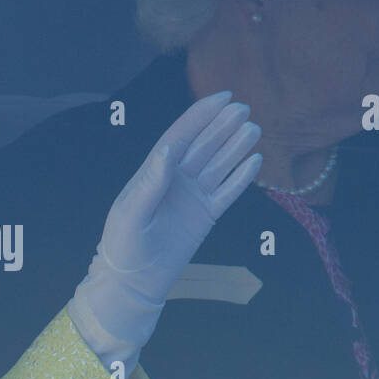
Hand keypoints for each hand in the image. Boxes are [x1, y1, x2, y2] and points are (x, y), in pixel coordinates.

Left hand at [67, 91, 261, 372]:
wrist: (133, 282)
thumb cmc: (122, 246)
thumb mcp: (130, 213)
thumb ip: (150, 182)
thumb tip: (166, 150)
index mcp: (153, 172)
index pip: (180, 136)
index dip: (200, 115)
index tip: (223, 97)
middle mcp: (175, 180)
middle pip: (203, 146)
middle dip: (222, 126)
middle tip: (244, 108)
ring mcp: (192, 197)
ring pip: (218, 165)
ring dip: (235, 147)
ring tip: (254, 129)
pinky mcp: (205, 216)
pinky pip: (227, 192)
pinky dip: (241, 178)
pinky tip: (255, 161)